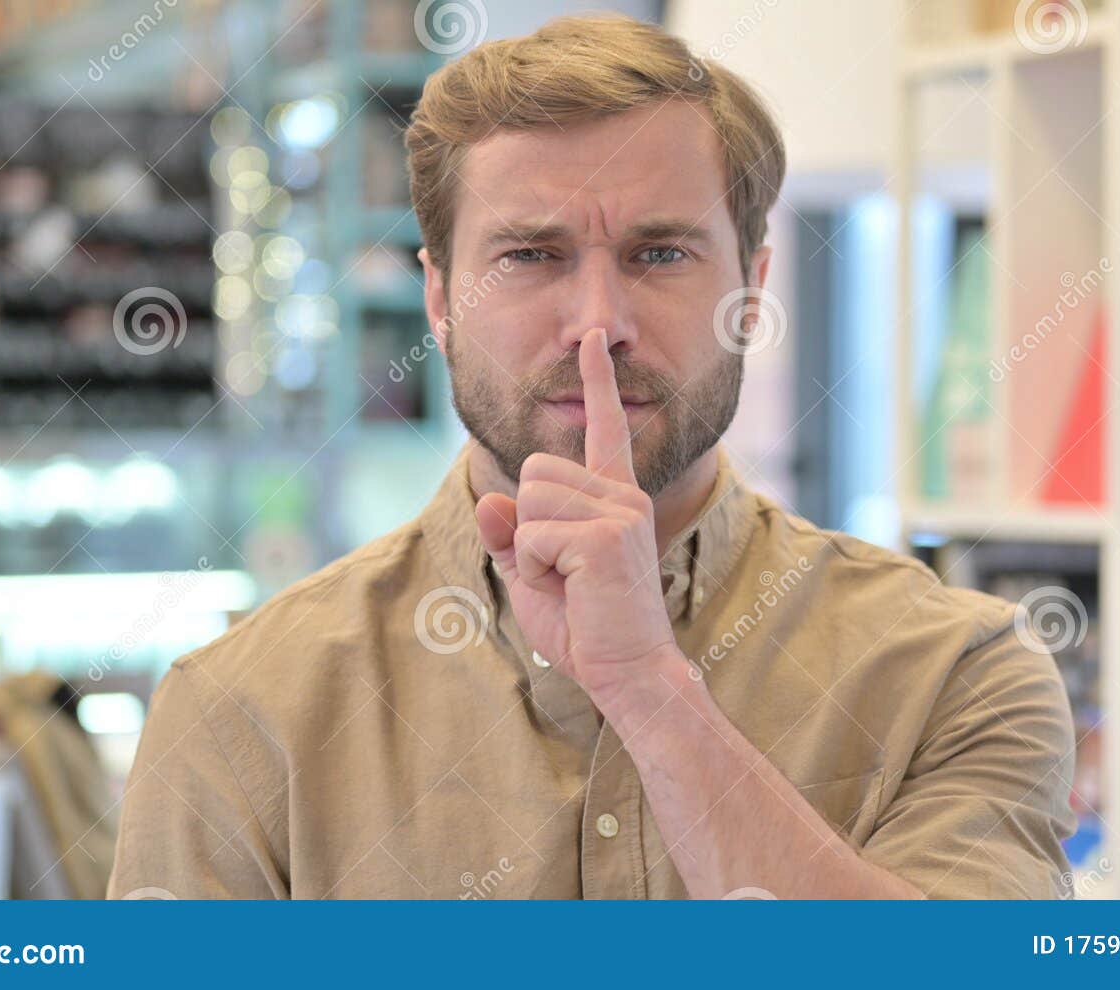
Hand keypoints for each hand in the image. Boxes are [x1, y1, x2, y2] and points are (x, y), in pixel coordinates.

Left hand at [474, 327, 680, 702]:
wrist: (629, 674)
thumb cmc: (587, 629)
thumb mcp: (533, 577)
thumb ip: (510, 536)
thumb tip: (490, 499)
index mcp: (615, 498)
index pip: (605, 428)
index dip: (597, 382)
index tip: (592, 340)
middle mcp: (622, 495)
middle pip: (534, 471)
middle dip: (526, 523)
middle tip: (560, 570)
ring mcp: (619, 511)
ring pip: (529, 498)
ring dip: (529, 549)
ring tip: (567, 581)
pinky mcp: (606, 535)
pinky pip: (531, 534)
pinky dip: (533, 568)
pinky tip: (570, 589)